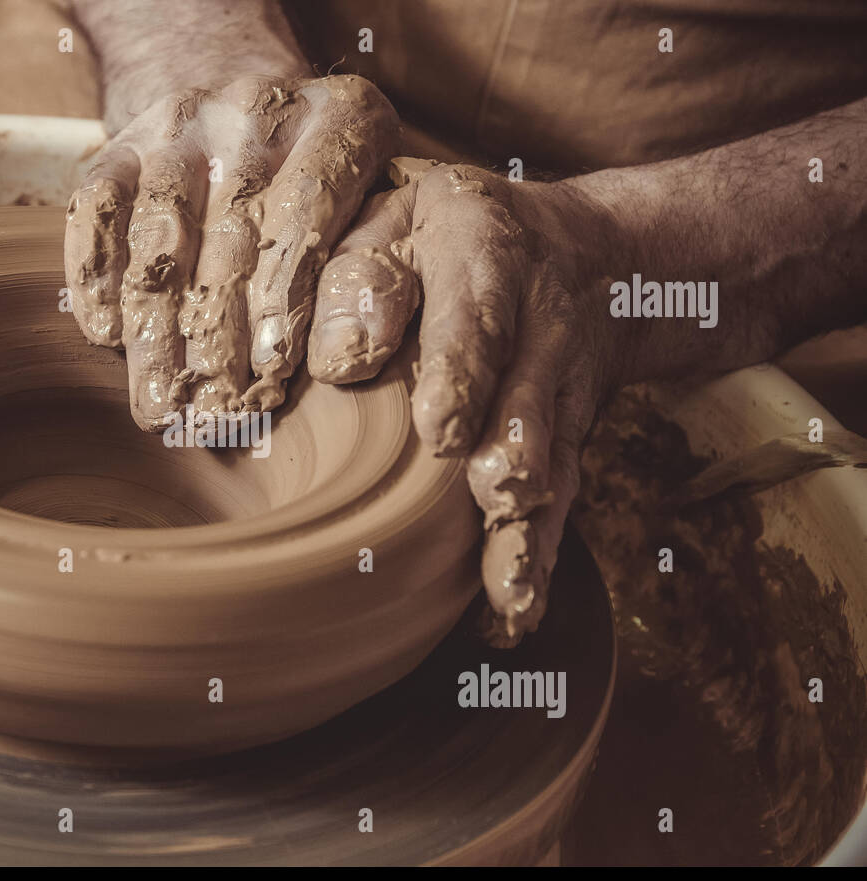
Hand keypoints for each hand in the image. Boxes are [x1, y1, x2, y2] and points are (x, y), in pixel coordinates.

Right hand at [64, 74, 399, 428]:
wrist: (253, 107)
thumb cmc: (337, 193)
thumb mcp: (379, 211)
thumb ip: (370, 274)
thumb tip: (351, 356)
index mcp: (344, 118)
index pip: (308, 212)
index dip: (284, 299)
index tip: (271, 374)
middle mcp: (261, 109)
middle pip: (232, 232)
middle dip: (218, 335)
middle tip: (211, 412)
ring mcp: (186, 121)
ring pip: (161, 229)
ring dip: (155, 324)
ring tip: (159, 397)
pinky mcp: (124, 140)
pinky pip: (98, 206)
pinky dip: (96, 273)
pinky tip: (104, 333)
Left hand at [310, 159, 630, 642]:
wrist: (584, 258)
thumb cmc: (446, 239)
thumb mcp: (401, 217)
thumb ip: (362, 274)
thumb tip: (339, 362)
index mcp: (485, 257)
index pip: (476, 314)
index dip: (463, 368)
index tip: (444, 428)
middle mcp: (536, 333)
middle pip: (529, 399)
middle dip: (514, 453)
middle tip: (497, 499)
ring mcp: (558, 398)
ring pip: (551, 466)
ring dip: (529, 530)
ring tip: (508, 593)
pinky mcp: (565, 448)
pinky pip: (558, 506)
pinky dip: (536, 562)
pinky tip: (509, 621)